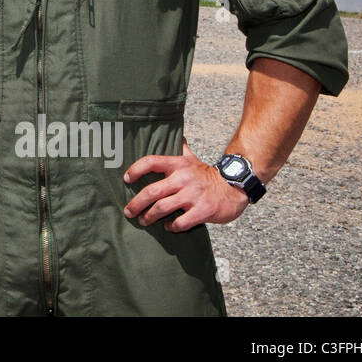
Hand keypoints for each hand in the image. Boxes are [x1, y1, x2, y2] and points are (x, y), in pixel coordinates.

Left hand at [122, 139, 248, 231]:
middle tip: (129, 212)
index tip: (126, 179)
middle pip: (152, 191)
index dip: (135, 170)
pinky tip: (168, 227)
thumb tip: (176, 134)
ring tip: (144, 221)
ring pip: (163, 208)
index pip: (151, 162)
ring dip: (149, 216)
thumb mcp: (192, 159)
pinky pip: (181, 222)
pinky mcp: (203, 211)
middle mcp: (183, 178)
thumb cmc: (207, 175)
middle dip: (136, 203)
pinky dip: (172, 226)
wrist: (235, 187)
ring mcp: (193, 195)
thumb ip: (181, 149)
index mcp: (178, 164)